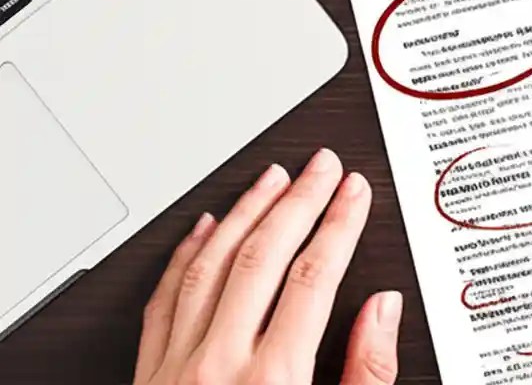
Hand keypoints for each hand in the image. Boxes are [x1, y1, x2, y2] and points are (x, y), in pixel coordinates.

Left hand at [134, 149, 401, 384]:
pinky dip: (185, 256)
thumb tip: (383, 309)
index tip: (354, 193)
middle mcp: (220, 365)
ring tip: (272, 180)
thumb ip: (366, 371)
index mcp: (275, 379)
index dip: (340, 225)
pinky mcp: (148, 376)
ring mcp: (178, 368)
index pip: (314, 277)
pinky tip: (204, 227)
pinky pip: (163, 301)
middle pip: (263, 258)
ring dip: (245, 214)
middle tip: (321, 167)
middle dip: (299, 202)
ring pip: (210, 267)